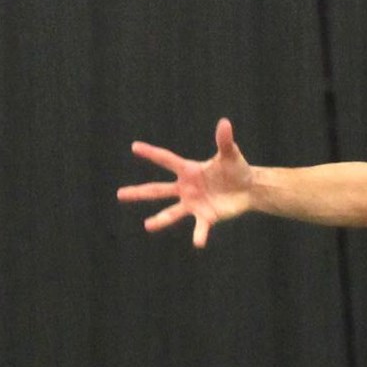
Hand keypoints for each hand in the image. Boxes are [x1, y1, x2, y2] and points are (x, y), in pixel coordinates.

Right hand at [117, 118, 256, 247]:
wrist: (247, 188)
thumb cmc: (235, 169)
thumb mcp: (230, 154)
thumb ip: (224, 141)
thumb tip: (224, 123)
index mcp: (188, 170)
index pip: (166, 160)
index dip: (151, 153)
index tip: (134, 147)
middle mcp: (186, 188)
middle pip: (158, 190)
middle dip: (139, 192)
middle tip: (119, 194)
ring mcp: (193, 203)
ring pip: (172, 212)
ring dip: (161, 219)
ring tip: (148, 225)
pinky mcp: (206, 216)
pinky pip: (200, 227)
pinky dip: (199, 235)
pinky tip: (198, 243)